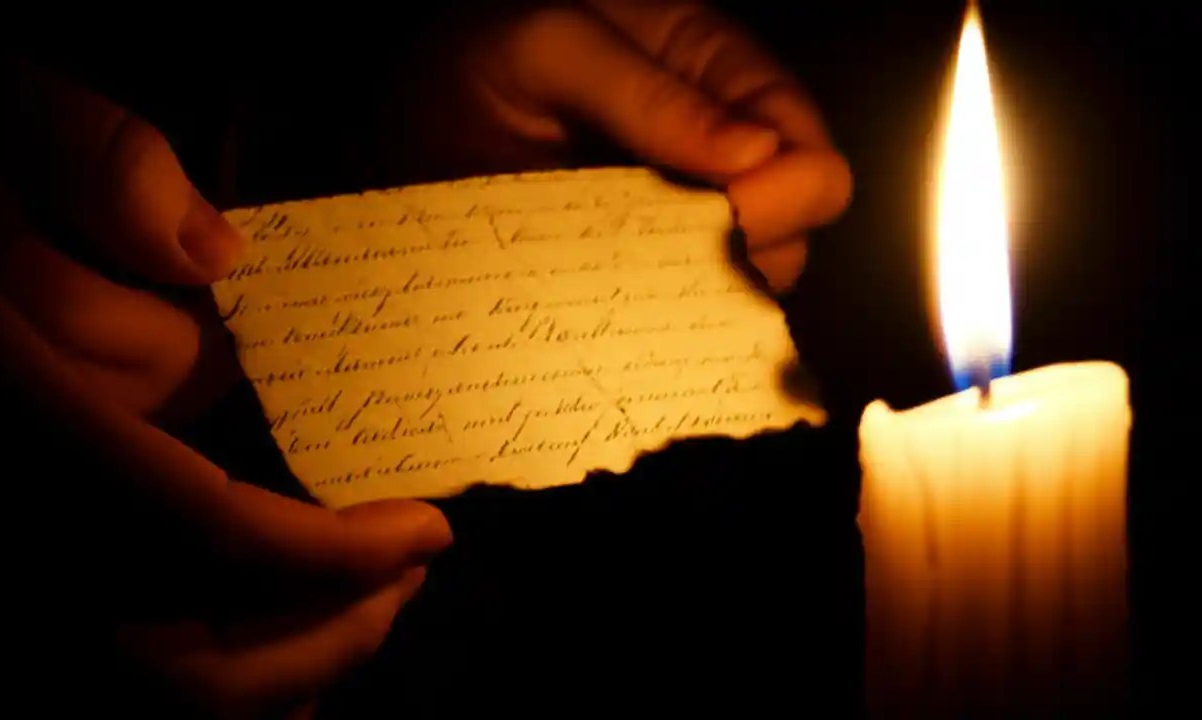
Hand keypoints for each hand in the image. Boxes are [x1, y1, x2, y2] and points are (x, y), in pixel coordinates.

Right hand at [0, 62, 452, 715]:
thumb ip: (90, 162)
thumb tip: (212, 251)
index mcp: (27, 404)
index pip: (200, 519)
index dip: (325, 548)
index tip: (424, 530)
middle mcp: (28, 496)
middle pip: (181, 660)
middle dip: (318, 636)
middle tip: (408, 581)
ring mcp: (32, 536)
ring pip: (161, 683)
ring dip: (284, 665)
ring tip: (373, 606)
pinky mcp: (47, 542)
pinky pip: (146, 666)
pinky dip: (236, 672)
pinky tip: (295, 632)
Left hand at [402, 0, 851, 291]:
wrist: (401, 121)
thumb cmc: (474, 61)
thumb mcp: (551, 47)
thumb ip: (648, 95)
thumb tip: (757, 155)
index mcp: (710, 67)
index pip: (801, 136)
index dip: (788, 182)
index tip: (735, 213)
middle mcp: (714, 144)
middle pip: (797, 216)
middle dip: (752, 236)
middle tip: (671, 244)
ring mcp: (681, 212)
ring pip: (753, 271)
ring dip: (710, 283)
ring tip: (631, 271)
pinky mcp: (643, 269)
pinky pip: (691, 306)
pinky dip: (672, 313)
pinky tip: (625, 303)